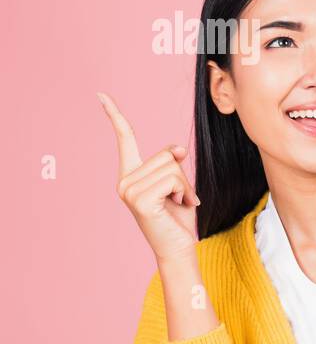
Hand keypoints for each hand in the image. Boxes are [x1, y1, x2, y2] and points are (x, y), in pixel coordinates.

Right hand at [98, 91, 200, 265]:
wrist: (178, 247)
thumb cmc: (178, 217)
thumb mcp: (178, 183)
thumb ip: (173, 163)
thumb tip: (178, 148)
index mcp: (130, 174)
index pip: (125, 139)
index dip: (115, 115)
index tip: (101, 95)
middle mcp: (124, 180)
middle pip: (167, 155)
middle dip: (183, 176)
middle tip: (180, 197)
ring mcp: (128, 190)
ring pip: (172, 167)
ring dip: (185, 186)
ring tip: (179, 203)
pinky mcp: (139, 200)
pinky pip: (173, 179)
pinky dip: (184, 192)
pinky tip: (178, 207)